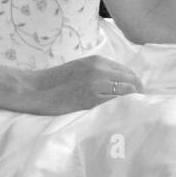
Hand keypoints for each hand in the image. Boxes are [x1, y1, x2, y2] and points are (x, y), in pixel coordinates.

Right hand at [13, 55, 142, 114]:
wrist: (35, 89)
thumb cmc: (55, 82)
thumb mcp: (80, 69)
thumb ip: (99, 73)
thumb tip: (120, 85)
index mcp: (98, 61)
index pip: (127, 72)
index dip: (135, 85)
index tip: (138, 96)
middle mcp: (99, 69)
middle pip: (132, 81)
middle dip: (139, 94)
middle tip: (140, 107)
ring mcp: (96, 83)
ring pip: (127, 92)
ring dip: (133, 102)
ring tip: (133, 112)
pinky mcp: (90, 99)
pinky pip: (115, 103)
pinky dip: (122, 108)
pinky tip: (122, 115)